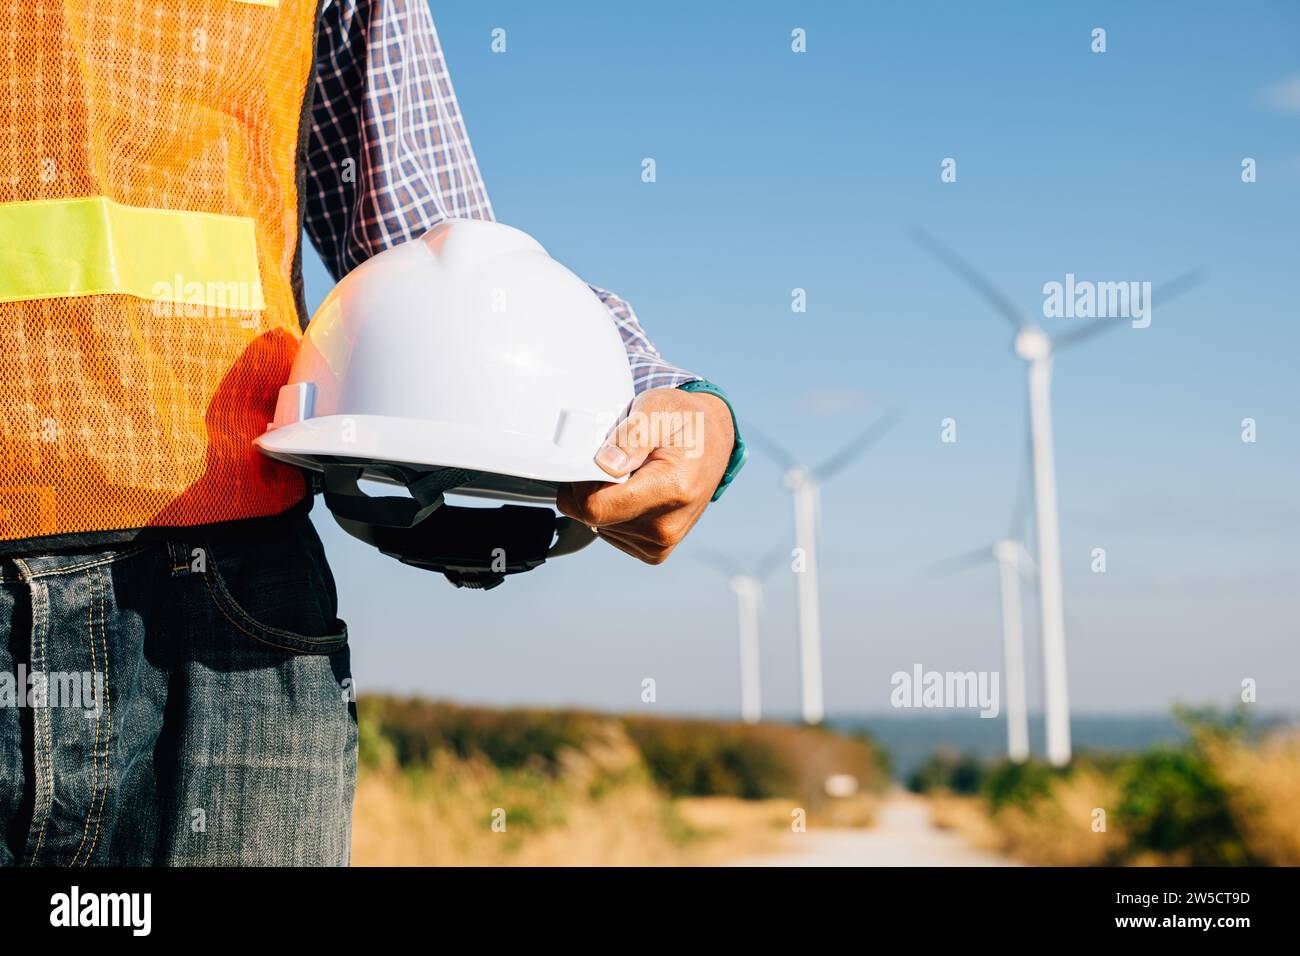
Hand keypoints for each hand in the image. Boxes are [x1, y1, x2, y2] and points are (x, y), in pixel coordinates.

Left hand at [556, 387, 732, 564]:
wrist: (713, 440)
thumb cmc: (685, 422)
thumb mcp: (658, 410)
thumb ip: (631, 437)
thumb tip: (605, 464)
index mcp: (670, 491)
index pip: (596, 507)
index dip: (580, 482)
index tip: (590, 459)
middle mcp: (666, 527)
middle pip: (593, 518)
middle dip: (589, 488)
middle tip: (611, 459)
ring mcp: (661, 543)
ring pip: (598, 526)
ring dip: (601, 498)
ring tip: (627, 473)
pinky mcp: (655, 550)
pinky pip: (611, 533)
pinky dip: (611, 512)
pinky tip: (630, 490)